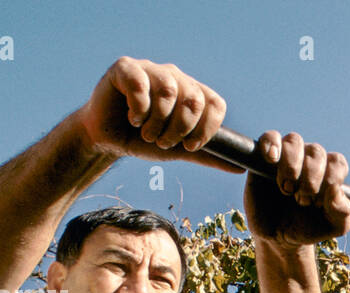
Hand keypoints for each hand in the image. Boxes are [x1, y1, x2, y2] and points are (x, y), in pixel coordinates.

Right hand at [77, 57, 239, 171]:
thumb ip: (208, 155)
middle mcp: (175, 77)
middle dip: (180, 129)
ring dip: (158, 122)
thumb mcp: (179, 151)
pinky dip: (139, 108)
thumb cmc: (143, 140)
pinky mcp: (126, 68)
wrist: (108, 139)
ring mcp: (150, 69)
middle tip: (163, 142)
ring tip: (146, 133)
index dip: (207, 128)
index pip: (215, 103)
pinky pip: (141, 84)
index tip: (191, 146)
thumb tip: (240, 166)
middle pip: (193, 99)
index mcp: (192, 93)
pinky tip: (133, 118)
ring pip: (169, 91)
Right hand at [244, 131, 349, 249]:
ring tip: (286, 188)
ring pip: (294, 141)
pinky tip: (271, 160)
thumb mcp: (331, 227)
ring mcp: (287, 157)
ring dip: (292, 165)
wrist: (277, 239)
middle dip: (310, 178)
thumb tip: (336, 190)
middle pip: (316, 151)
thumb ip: (342, 212)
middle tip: (301, 200)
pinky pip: (270, 137)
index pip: (337, 163)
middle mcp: (310, 161)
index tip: (318, 202)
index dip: (330, 179)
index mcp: (329, 173)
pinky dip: (271, 144)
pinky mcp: (264, 158)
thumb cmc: (307, 228)